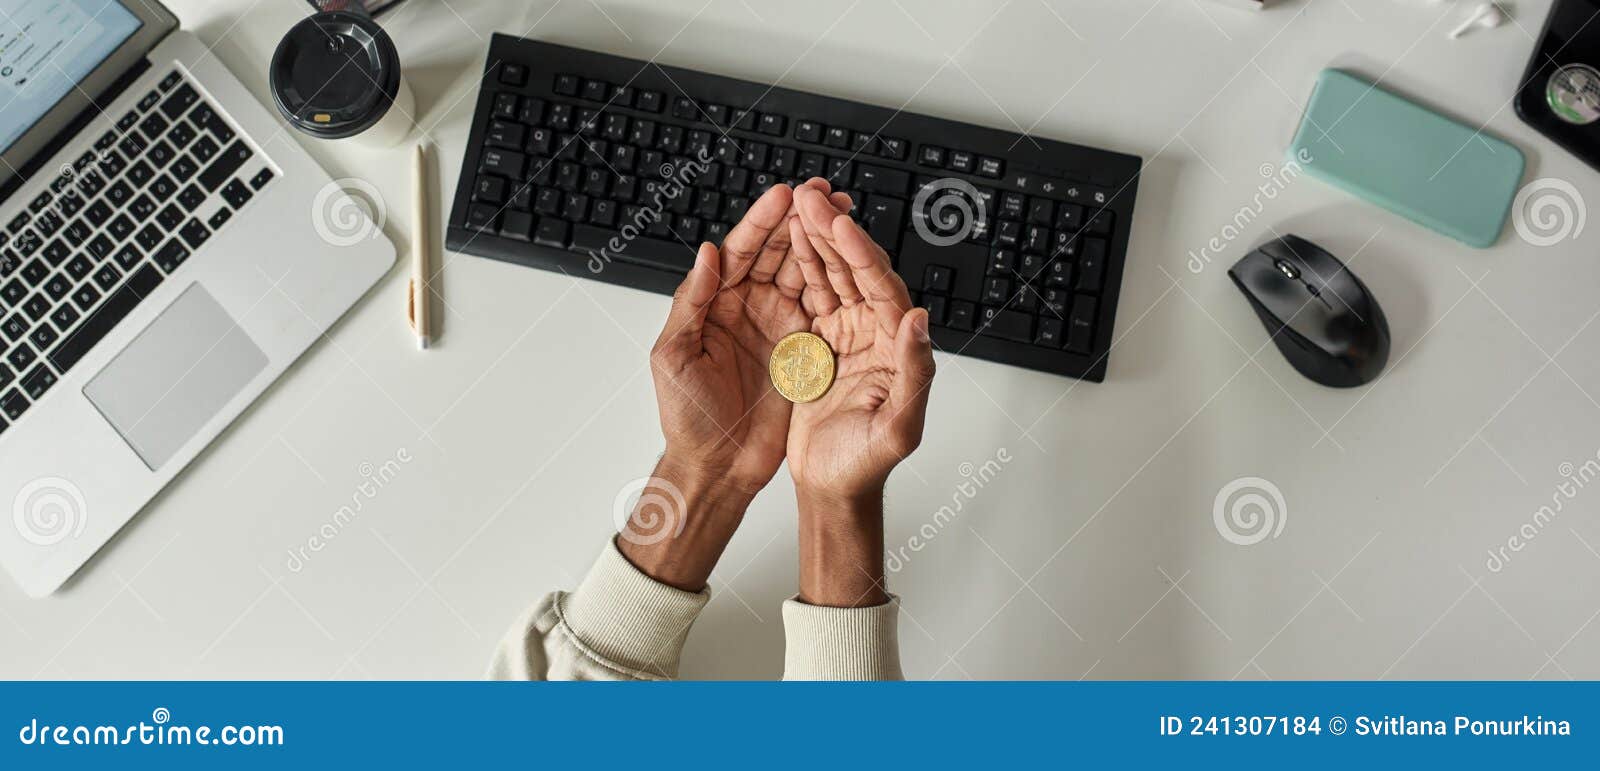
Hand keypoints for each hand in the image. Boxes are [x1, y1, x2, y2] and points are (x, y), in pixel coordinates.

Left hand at [620, 183, 845, 589]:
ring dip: (823, 242)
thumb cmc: (685, 417)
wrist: (717, 465)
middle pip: (777, 251)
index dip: (762, 221)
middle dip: (801, 219)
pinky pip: (822, 307)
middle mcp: (748, 307)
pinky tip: (852, 258)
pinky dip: (837, 281)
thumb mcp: (672, 356)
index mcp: (715, 303)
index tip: (785, 195)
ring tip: (845, 214)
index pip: (741, 250)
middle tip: (825, 192)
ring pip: (804, 272)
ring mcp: (778, 325)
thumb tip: (707, 253)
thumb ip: (690, 303)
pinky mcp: (803, 348)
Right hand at [783, 185, 936, 605]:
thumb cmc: (865, 467)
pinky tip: (785, 241)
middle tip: (808, 195)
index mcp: (896, 347)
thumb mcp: (897, 429)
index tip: (838, 220)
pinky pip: (811, 294)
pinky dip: (799, 266)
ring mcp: (849, 335)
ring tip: (795, 205)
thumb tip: (921, 320)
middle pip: (855, 270)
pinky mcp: (823, 343)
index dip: (859, 251)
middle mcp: (877, 333)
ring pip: (831, 275)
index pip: (880, 287)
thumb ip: (916, 374)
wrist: (833, 489)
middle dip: (832, 230)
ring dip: (814, 240)